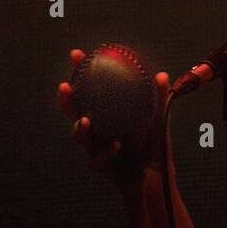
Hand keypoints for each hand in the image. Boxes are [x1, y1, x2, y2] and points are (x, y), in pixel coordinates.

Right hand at [58, 49, 171, 188]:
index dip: (79, 72)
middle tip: (65, 85)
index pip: (87, 90)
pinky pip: (100, 158)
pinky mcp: (100, 166)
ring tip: (85, 120)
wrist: (155, 173)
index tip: (77, 54)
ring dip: (80, 129)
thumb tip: (161, 74)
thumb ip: (158, 97)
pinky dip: (108, 150)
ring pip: (79, 137)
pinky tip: (116, 144)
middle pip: (73, 112)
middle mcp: (94, 129)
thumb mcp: (157, 117)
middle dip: (66, 99)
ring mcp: (94, 148)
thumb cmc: (152, 142)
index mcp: (103, 114)